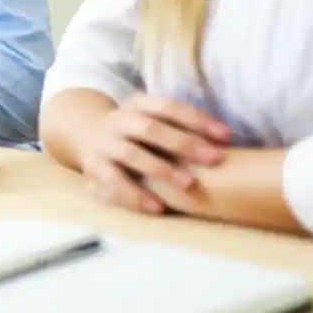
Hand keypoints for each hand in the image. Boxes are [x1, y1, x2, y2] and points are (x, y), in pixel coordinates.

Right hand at [78, 94, 230, 214]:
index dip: (197, 119)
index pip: (167, 106)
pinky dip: (135, 195)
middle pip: (149, 128)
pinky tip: (158, 207)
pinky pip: (113, 183)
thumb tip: (227, 140)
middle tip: (213, 159)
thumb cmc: (135, 132)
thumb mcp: (151, 118)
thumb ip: (180, 126)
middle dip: (182, 143)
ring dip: (160, 169)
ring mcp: (104, 145)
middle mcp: (118, 121)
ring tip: (188, 184)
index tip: (227, 136)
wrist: (84, 133)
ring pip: (130, 154)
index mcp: (136, 104)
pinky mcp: (93, 168)